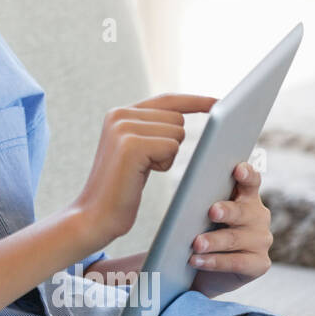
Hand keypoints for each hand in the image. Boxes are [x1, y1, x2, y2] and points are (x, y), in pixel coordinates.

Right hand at [72, 93, 217, 249]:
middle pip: (176, 118)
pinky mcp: (130, 144)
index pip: (167, 100)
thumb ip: (151, 131)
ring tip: (141, 170)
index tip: (219, 102)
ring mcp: (123, 127)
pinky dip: (164, 164)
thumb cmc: (121, 189)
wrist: (95, 215)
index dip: (194, 101)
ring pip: (176, 132)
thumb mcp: (135, 152)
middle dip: (172, 144)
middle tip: (145, 165)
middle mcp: (119, 114)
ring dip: (167, 156)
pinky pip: (171, 146)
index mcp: (119, 113)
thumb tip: (184, 122)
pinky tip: (142, 173)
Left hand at [188, 160, 272, 297]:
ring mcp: (261, 241)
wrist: (207, 269)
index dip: (247, 174)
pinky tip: (197, 261)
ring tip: (196, 244)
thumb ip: (203, 201)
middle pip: (242, 211)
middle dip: (226, 211)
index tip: (238, 169)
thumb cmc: (204, 231)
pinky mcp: (259, 264)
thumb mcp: (204, 214)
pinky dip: (214, 261)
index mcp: (247, 197)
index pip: (251, 182)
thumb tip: (186, 195)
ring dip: (214, 241)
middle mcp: (258, 217)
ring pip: (235, 238)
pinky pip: (236, 262)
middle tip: (211, 211)